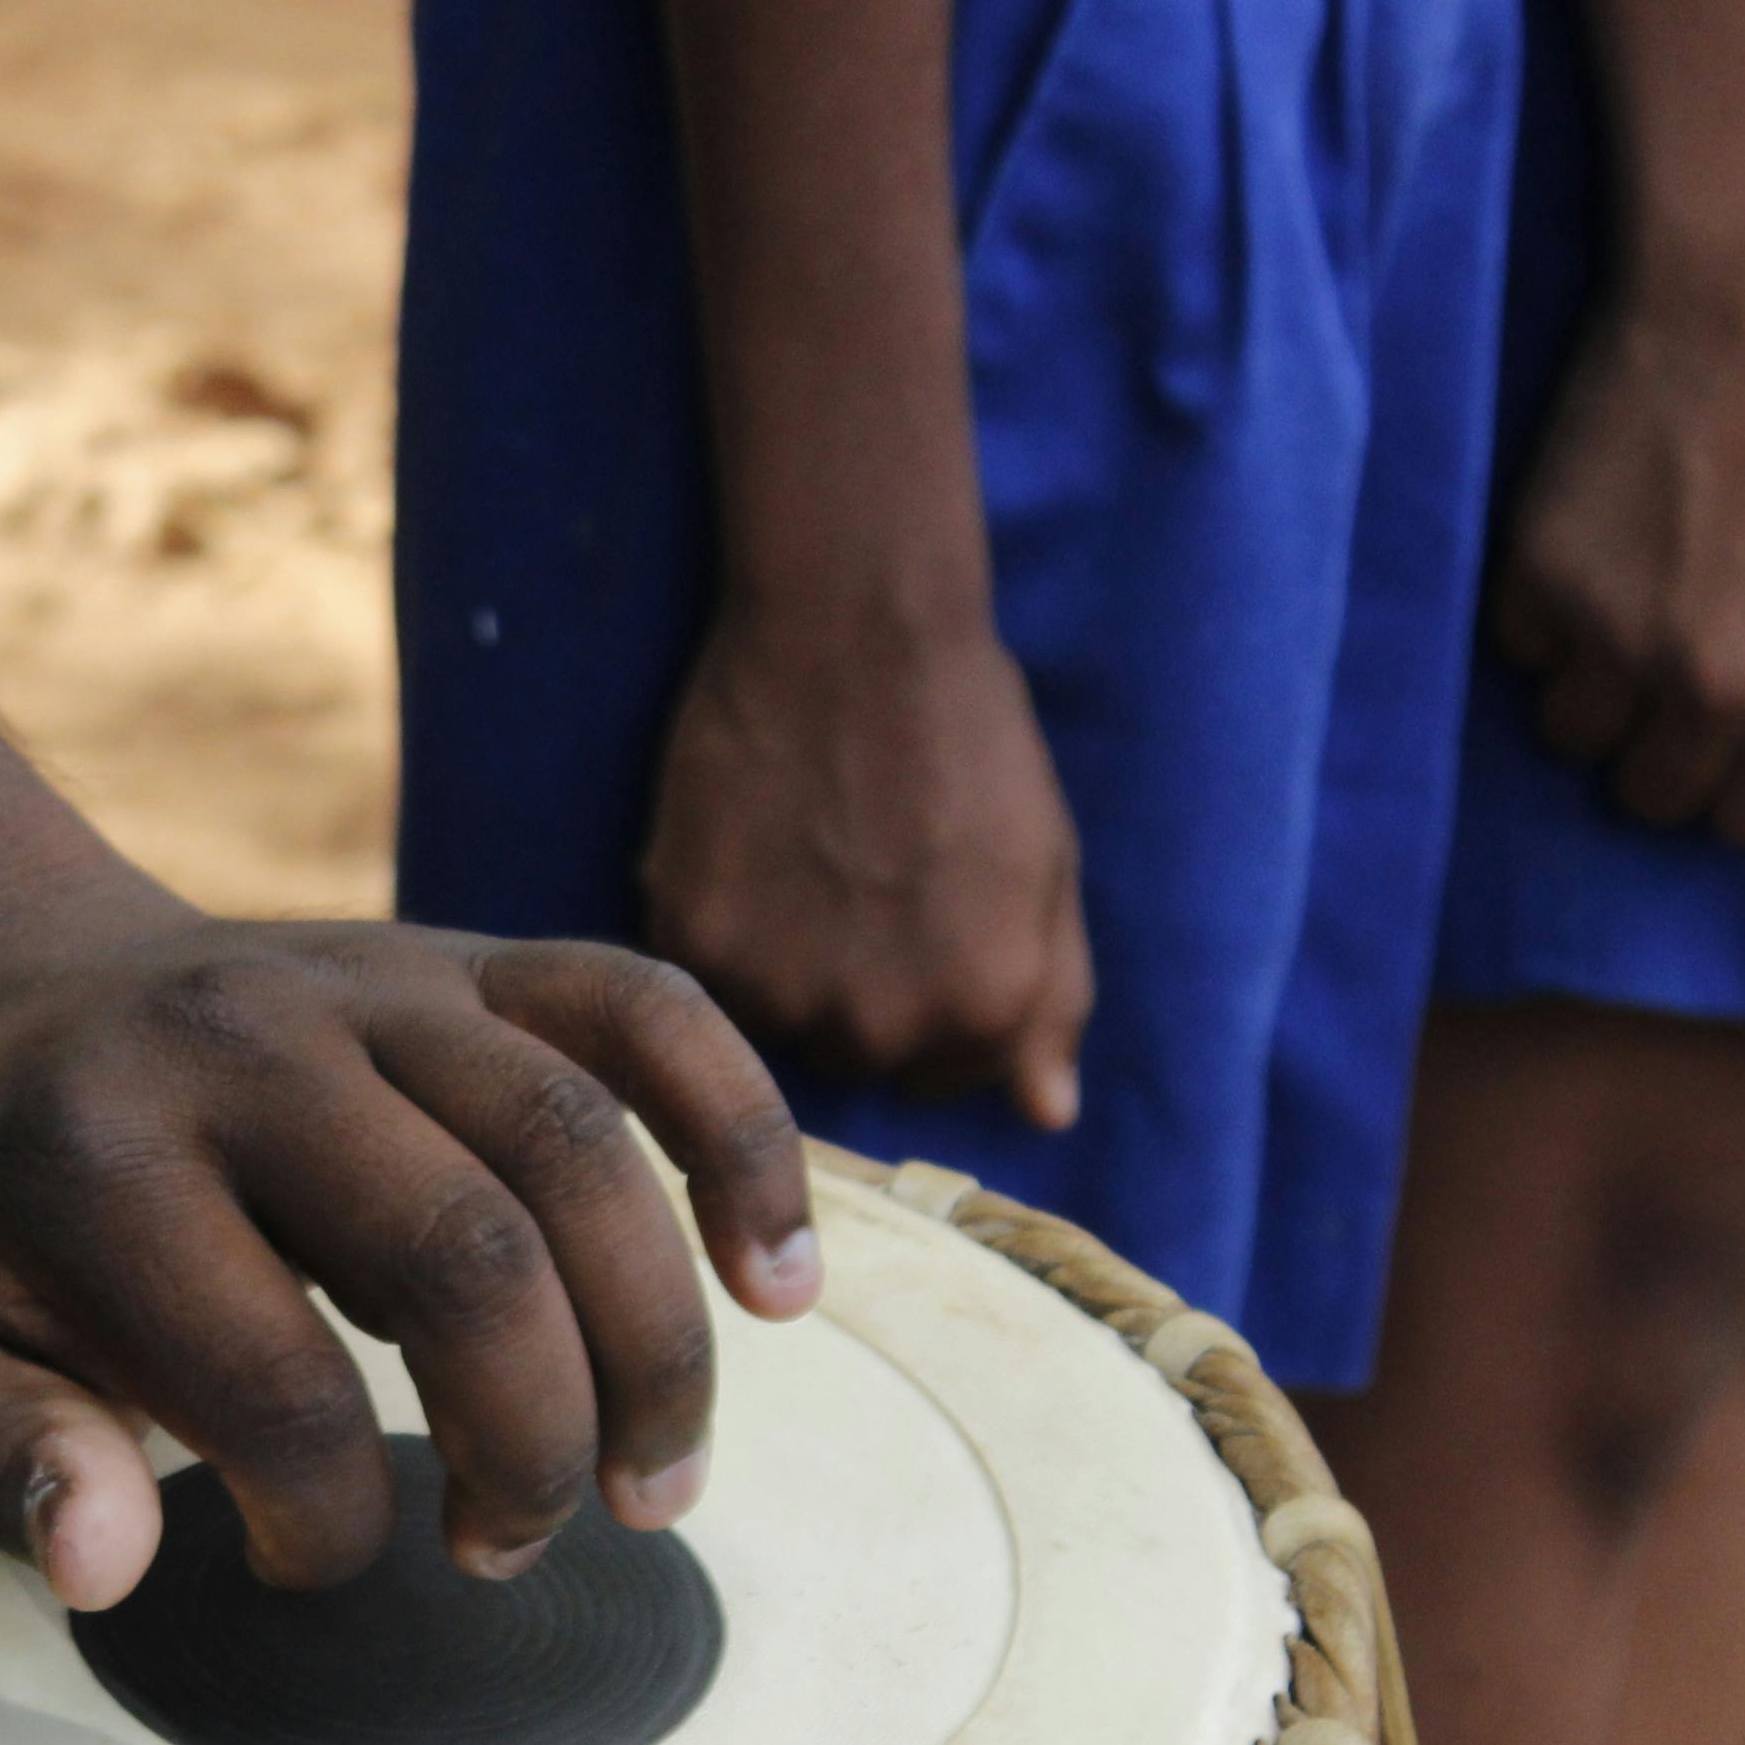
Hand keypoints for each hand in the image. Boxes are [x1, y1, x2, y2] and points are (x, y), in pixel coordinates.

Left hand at [0, 920, 823, 1605]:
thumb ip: (0, 1461)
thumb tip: (107, 1563)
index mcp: (100, 1156)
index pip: (274, 1383)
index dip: (324, 1523)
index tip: (304, 1565)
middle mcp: (251, 1042)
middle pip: (468, 1256)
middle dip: (528, 1444)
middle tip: (510, 1549)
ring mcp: (378, 980)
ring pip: (582, 1148)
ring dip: (652, 1344)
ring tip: (653, 1488)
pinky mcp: (470, 958)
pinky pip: (648, 1015)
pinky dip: (742, 1139)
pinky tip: (779, 1287)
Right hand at [636, 590, 1093, 1125]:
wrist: (852, 627)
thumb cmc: (968, 733)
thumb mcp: (1044, 867)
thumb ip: (1050, 1001)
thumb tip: (1051, 1116)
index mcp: (982, 1016)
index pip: (940, 1078)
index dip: (927, 999)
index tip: (914, 919)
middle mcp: (882, 1028)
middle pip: (852, 1060)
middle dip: (853, 989)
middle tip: (852, 879)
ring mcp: (780, 993)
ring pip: (771, 1026)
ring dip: (779, 966)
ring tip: (797, 862)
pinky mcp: (693, 944)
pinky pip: (700, 977)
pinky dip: (715, 924)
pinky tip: (743, 847)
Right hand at [1490, 252, 1744, 842]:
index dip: (1734, 775)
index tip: (1723, 726)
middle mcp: (1730, 693)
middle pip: (1649, 795)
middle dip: (1654, 740)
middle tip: (1663, 657)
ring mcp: (1627, 645)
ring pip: (1570, 732)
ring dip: (1591, 680)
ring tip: (1624, 590)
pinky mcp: (1543, 586)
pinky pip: (1521, 648)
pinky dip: (1544, 607)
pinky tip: (1592, 533)